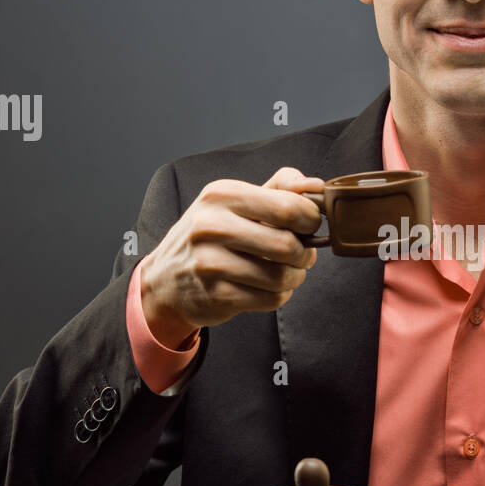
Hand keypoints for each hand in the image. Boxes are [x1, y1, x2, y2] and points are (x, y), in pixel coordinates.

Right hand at [140, 168, 324, 346]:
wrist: (167, 278)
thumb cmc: (211, 235)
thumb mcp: (236, 200)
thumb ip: (280, 188)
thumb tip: (317, 186)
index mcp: (221, 195)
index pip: (287, 206)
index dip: (311, 219)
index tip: (310, 224)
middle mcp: (212, 226)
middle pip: (287, 244)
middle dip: (306, 252)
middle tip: (303, 253)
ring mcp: (211, 263)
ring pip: (281, 276)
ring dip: (295, 276)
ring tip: (287, 270)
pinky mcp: (216, 295)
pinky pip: (271, 299)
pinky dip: (280, 294)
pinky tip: (269, 286)